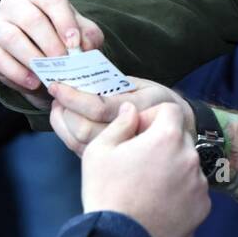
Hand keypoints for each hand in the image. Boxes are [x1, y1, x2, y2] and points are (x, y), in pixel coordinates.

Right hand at [0, 0, 103, 101]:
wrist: (47, 62)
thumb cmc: (65, 39)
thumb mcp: (82, 34)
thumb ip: (88, 36)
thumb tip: (85, 45)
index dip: (64, 20)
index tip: (74, 43)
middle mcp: (13, 3)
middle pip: (30, 19)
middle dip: (50, 42)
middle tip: (64, 61)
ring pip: (11, 38)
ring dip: (33, 57)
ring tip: (49, 74)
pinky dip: (16, 73)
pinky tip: (33, 82)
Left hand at [49, 76, 195, 157]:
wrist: (181, 133)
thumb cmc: (158, 104)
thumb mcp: (143, 86)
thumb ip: (115, 84)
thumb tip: (79, 74)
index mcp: (140, 110)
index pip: (98, 108)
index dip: (73, 97)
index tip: (57, 85)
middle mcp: (131, 135)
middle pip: (84, 130)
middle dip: (64, 112)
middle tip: (56, 97)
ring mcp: (120, 153)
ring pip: (79, 144)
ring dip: (61, 124)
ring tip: (59, 108)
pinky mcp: (110, 162)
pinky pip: (80, 152)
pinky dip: (66, 136)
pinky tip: (65, 123)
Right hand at [81, 100, 209, 236]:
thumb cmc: (106, 192)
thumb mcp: (100, 150)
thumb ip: (120, 124)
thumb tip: (131, 109)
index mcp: (167, 137)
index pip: (170, 110)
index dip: (152, 116)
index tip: (138, 133)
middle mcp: (190, 157)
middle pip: (180, 138)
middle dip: (161, 143)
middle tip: (139, 163)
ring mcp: (200, 183)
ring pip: (187, 164)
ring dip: (172, 168)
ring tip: (147, 187)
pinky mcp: (203, 206)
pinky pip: (193, 190)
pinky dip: (180, 192)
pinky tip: (158, 204)